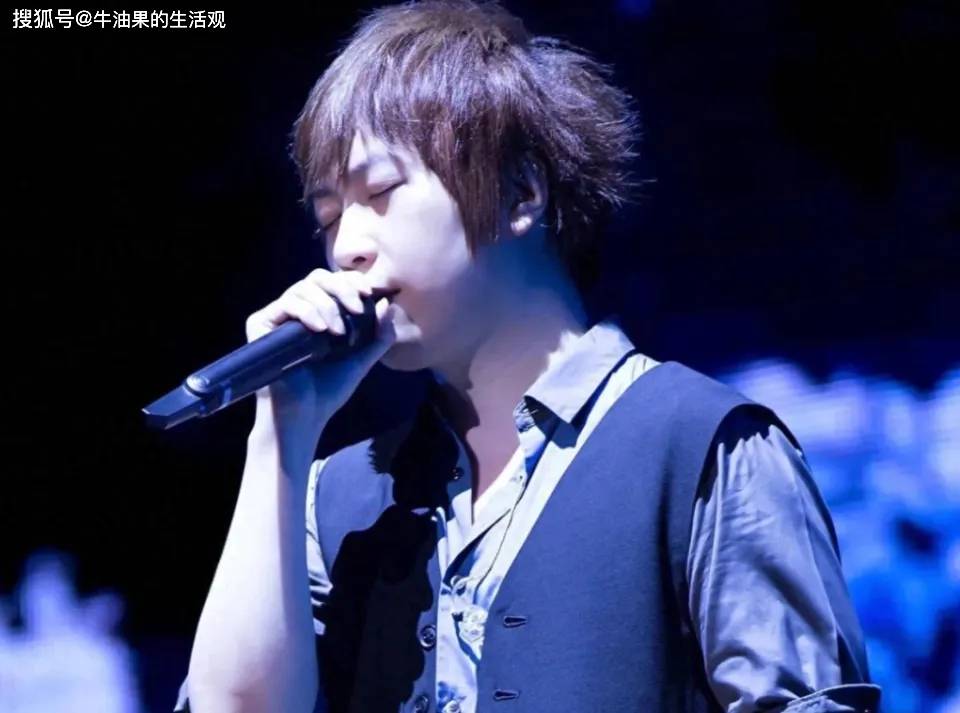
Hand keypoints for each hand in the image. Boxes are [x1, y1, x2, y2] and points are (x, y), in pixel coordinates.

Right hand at [244, 268, 397, 452]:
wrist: (304, 415)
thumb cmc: (328, 391)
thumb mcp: (361, 360)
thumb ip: (378, 336)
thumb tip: (388, 304)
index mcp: (317, 314)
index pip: (333, 283)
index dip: (351, 281)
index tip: (370, 293)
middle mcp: (296, 311)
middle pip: (317, 277)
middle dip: (342, 288)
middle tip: (357, 308)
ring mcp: (277, 316)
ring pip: (303, 288)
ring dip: (327, 305)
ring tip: (338, 332)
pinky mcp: (260, 323)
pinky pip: (286, 303)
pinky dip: (307, 312)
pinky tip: (320, 330)